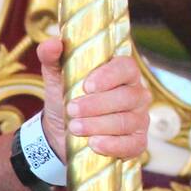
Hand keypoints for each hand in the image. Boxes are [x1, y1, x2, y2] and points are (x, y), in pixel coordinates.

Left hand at [38, 40, 150, 161]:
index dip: (108, 76)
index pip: (126, 67)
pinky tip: (94, 144)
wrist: (60, 130)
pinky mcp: (137, 142)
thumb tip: (52, 44)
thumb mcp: (55, 76)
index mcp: (122, 72)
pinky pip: (132, 145)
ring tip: (74, 128)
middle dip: (97, 105)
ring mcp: (139, 118)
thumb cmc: (65, 97)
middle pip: (126, 97)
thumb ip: (52, 56)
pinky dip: (112, 146)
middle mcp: (136, 94)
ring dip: (98, 125)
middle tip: (72, 110)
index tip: (86, 85)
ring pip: (126, 121)